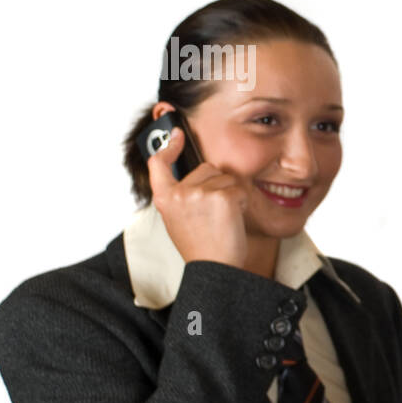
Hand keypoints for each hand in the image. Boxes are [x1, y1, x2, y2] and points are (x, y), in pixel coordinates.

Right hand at [148, 125, 248, 269]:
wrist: (215, 268)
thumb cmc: (201, 246)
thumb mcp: (179, 218)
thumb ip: (182, 194)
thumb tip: (200, 172)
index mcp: (164, 198)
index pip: (159, 164)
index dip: (168, 146)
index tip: (178, 134)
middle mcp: (178, 193)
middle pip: (207, 168)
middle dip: (217, 185)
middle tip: (214, 214)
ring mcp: (200, 193)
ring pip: (226, 178)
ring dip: (231, 195)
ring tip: (222, 219)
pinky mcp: (222, 196)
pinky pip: (240, 189)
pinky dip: (243, 202)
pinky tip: (233, 220)